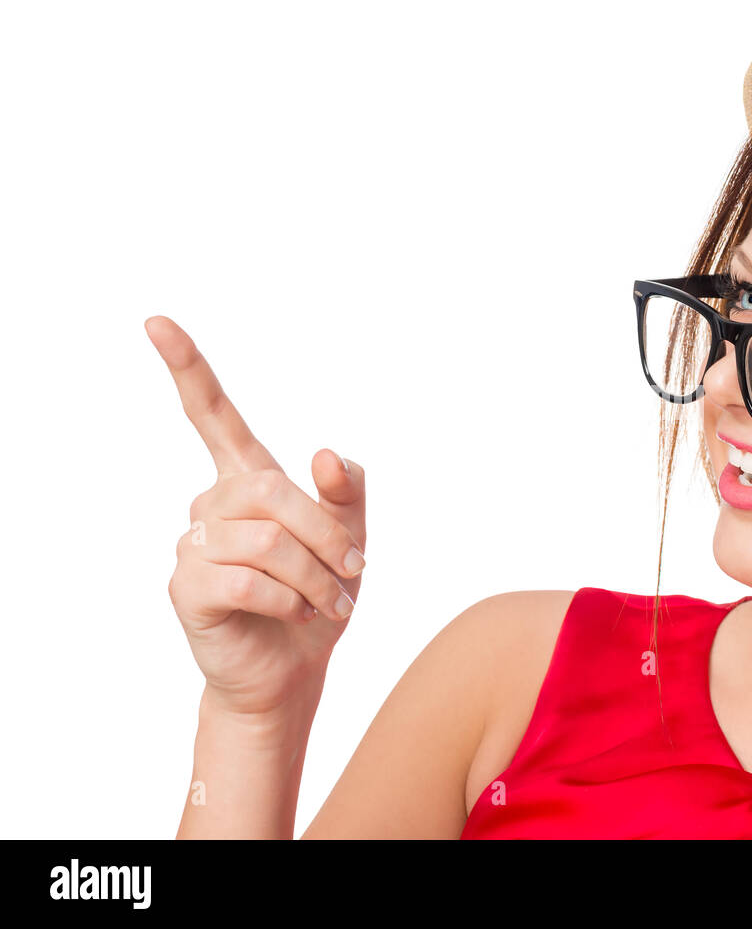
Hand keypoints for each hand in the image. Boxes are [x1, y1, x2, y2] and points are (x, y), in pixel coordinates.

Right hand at [146, 316, 366, 718]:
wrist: (295, 669)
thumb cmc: (319, 596)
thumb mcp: (350, 539)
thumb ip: (347, 493)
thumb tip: (324, 454)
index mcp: (248, 480)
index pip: (213, 415)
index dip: (188, 369)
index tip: (157, 321)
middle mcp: (213, 504)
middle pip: (271, 489)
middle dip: (325, 532)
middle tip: (356, 569)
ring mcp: (194, 545)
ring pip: (266, 540)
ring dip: (316, 574)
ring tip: (331, 601)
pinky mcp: (186, 588)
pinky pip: (249, 579)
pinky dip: (291, 600)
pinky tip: (299, 614)